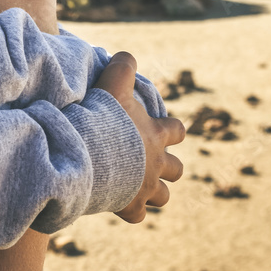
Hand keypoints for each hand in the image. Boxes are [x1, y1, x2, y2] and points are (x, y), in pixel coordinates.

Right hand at [95, 52, 185, 222]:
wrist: (93, 153)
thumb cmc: (104, 119)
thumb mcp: (114, 84)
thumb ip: (123, 66)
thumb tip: (127, 54)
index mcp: (157, 135)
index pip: (177, 131)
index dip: (172, 130)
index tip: (163, 129)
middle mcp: (158, 163)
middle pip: (177, 169)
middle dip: (168, 167)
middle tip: (150, 162)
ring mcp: (147, 187)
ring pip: (163, 196)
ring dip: (155, 192)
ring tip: (139, 187)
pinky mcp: (132, 206)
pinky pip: (138, 216)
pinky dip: (133, 212)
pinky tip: (121, 206)